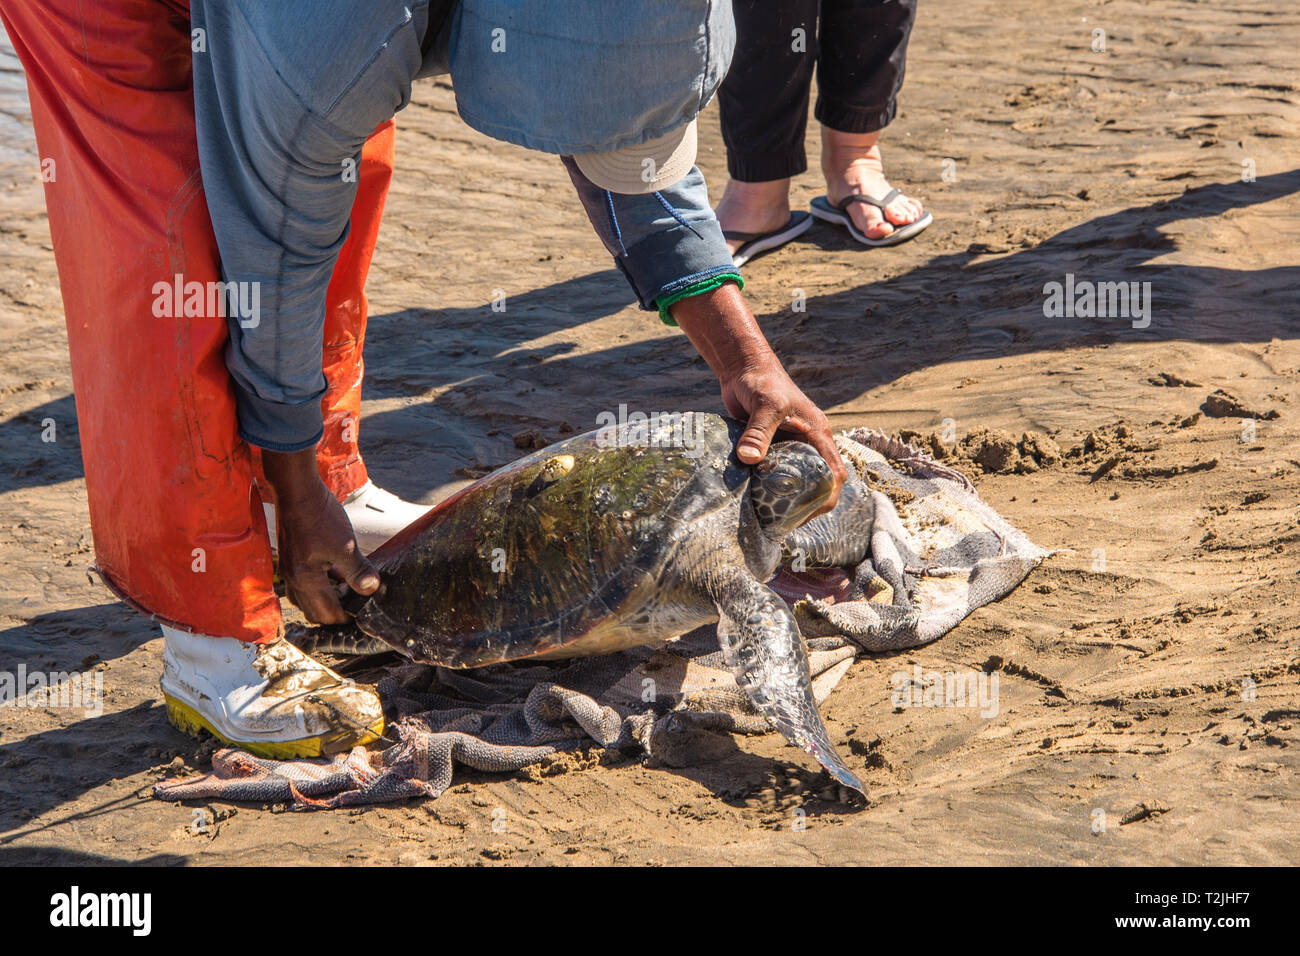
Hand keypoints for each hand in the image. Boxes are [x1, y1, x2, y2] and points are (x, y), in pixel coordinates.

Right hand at [261, 448, 380, 623]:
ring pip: (305, 597)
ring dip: (324, 599)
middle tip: (353, 608)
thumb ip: (358, 570)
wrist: (297, 490)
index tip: (359, 618)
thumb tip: (371, 589)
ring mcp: (288, 568)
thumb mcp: (345, 546)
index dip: (343, 619)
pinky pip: (302, 581)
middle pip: (312, 610)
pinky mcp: (290, 556)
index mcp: (306, 581)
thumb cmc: (319, 516)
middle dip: (332, 613)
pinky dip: (317, 584)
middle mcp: (293, 578)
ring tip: (344, 592)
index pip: (325, 613)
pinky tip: (333, 572)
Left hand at [670, 283, 845, 514]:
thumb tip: (749, 460)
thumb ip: (758, 432)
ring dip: (784, 496)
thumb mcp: (765, 405)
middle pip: (816, 481)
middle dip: (805, 503)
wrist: (742, 367)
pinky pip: (772, 471)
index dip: (827, 496)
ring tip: (768, 516)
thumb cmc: (761, 381)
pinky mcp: (768, 446)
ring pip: (793, 478)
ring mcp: (787, 445)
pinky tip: (751, 497)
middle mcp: (806, 443)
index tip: (808, 514)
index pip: (834, 472)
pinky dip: (765, 484)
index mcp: (817, 434)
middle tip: (784, 522)